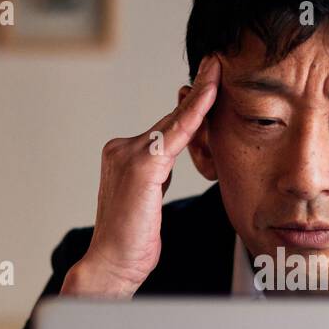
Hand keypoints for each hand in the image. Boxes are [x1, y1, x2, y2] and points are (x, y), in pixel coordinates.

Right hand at [62, 55, 220, 296]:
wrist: (111, 265)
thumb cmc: (133, 241)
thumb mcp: (148, 199)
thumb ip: (157, 175)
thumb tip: (171, 161)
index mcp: (122, 155)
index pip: (164, 127)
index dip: (188, 105)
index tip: (207, 81)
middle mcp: (121, 148)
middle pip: (170, 119)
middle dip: (197, 93)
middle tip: (216, 64)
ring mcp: (128, 153)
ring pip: (175, 122)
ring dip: (200, 95)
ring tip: (217, 69)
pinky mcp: (141, 165)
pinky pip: (176, 133)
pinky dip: (196, 112)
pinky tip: (211, 94)